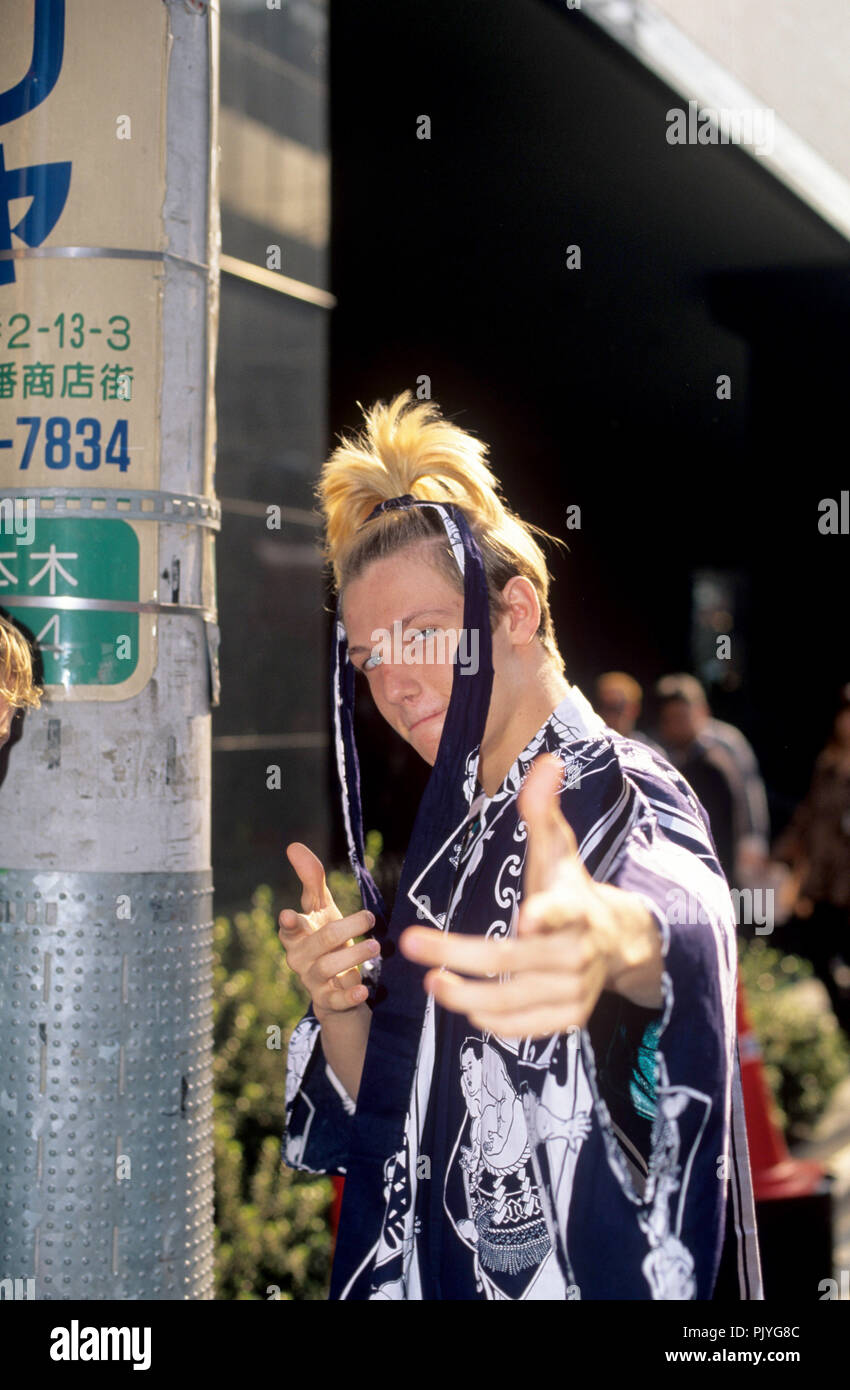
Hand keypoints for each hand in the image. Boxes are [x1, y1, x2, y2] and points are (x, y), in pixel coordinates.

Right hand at [278, 842, 379, 1018]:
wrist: (335, 983)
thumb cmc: (326, 936)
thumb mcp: (320, 907)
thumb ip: (310, 878)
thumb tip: (293, 845)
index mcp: (296, 934)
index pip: (289, 927)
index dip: (289, 921)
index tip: (288, 915)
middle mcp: (299, 957)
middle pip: (320, 942)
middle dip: (345, 929)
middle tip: (369, 917)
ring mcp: (312, 980)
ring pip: (329, 968)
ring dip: (353, 957)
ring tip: (375, 945)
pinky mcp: (327, 1001)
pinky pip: (335, 1001)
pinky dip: (348, 996)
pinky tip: (363, 990)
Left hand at [399, 753, 661, 1036]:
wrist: (618, 942)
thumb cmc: (571, 889)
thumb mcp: (559, 850)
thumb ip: (544, 809)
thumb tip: (548, 760)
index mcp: (576, 907)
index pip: (563, 910)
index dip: (546, 915)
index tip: (526, 919)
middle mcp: (577, 952)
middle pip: (511, 959)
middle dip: (458, 954)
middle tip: (412, 945)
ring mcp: (575, 991)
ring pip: (512, 1000)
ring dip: (465, 996)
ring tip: (430, 982)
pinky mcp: (568, 1019)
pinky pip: (523, 1028)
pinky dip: (490, 1020)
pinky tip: (461, 1005)